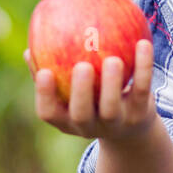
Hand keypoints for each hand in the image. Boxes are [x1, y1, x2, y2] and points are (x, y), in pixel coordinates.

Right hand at [26, 40, 157, 142]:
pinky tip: (143, 44)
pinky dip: (143, 68)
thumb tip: (29, 48)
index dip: (44, 95)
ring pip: (112, 108)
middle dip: (80, 92)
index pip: (49, 113)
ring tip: (113, 59)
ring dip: (112, 83)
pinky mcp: (140, 115)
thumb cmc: (92, 100)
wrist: (132, 128)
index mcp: (67, 120)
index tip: (44, 72)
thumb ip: (52, 70)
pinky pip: (141, 90)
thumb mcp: (70, 93)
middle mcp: (90, 126)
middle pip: (82, 115)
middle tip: (82, 66)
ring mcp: (116, 123)